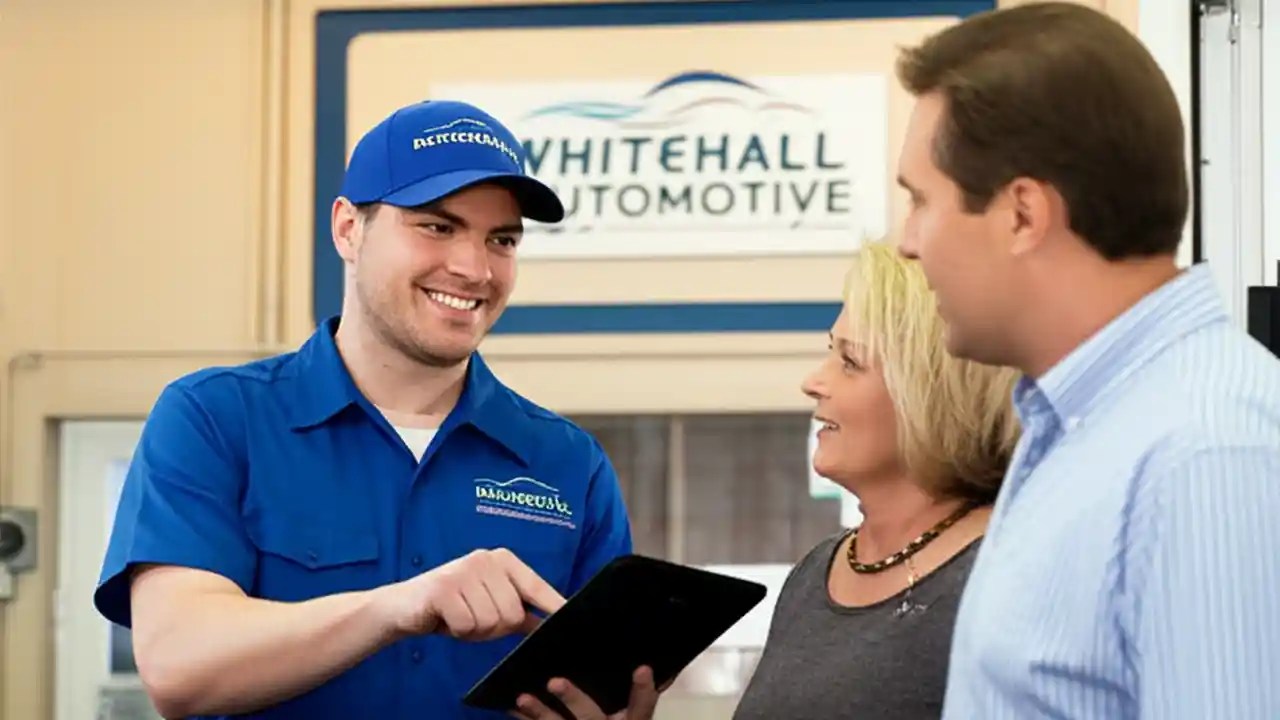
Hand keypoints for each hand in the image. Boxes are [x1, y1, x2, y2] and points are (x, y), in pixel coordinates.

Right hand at [379, 548, 564, 640]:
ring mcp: (464, 570)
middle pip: (512, 614)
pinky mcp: (443, 588)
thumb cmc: (453, 606)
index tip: (570, 615)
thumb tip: (551, 621)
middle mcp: (486, 559)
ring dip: (474, 630)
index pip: (536, 586)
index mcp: (503, 560)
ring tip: (458, 616)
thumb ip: (521, 611)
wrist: (404, 606)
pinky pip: (468, 626)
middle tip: (473, 617)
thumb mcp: (490, 605)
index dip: (553, 605)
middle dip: (493, 628)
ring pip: (491, 622)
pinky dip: (457, 631)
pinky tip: (446, 619)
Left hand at [510, 666, 661, 719]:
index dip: (643, 690)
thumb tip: (653, 662)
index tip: (642, 668)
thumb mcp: (633, 714)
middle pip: (591, 717)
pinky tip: (511, 707)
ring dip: (540, 713)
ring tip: (522, 698)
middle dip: (573, 700)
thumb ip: (639, 695)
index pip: (643, 708)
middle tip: (554, 681)